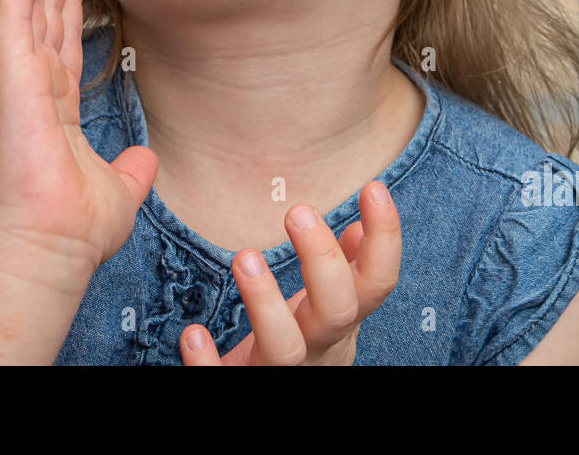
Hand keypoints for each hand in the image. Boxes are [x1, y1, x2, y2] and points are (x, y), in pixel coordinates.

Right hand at [0, 0, 157, 272]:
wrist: (51, 248)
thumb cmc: (74, 232)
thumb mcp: (117, 192)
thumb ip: (129, 171)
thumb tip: (144, 162)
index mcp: (56, 111)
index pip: (64, 44)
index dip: (71, 4)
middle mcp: (34, 92)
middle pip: (47, 17)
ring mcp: (19, 83)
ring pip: (29, 8)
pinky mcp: (11, 79)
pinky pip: (14, 18)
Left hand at [179, 181, 400, 364]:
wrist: (290, 389)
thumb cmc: (309, 340)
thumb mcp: (334, 304)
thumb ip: (347, 269)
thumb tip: (359, 228)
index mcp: (342, 317)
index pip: (378, 281)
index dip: (385, 239)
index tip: (373, 188)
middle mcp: (318, 345)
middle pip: (337, 311)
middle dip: (322, 261)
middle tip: (298, 211)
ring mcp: (282, 370)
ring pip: (284, 350)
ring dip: (266, 304)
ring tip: (244, 257)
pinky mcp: (245, 382)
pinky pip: (225, 380)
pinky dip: (208, 363)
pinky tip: (192, 335)